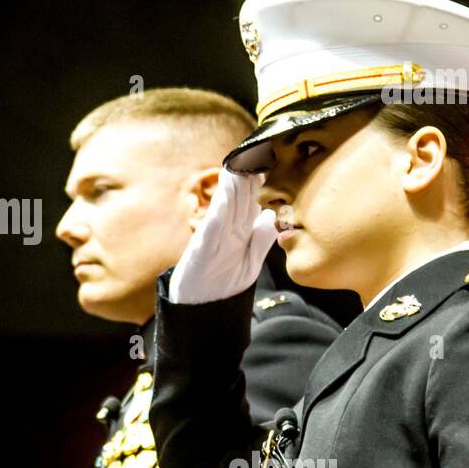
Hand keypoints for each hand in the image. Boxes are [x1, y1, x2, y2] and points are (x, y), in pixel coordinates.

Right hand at [168, 169, 276, 303]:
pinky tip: (223, 201)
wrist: (200, 312)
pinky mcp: (200, 253)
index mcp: (237, 234)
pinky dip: (217, 216)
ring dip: (229, 189)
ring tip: (236, 167)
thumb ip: (260, 242)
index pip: (247, 203)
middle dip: (243, 178)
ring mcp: (211, 240)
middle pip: (236, 201)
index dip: (254, 185)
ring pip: (223, 210)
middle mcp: (224, 233)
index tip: (264, 165)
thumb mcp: (250, 264)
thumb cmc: (223, 287)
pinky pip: (210, 232)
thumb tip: (268, 216)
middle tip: (251, 154)